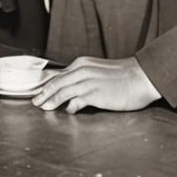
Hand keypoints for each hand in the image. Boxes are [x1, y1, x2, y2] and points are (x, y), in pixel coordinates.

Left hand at [32, 56, 160, 113]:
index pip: (59, 74)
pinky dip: (69, 107)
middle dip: (43, 93)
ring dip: (50, 100)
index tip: (39, 91)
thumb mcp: (99, 72)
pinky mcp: (94, 93)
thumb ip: (84, 78)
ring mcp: (87, 82)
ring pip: (61, 91)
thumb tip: (72, 90)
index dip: (46, 84)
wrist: (141, 77)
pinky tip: (67, 112)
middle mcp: (81, 70)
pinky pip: (75, 101)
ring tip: (44, 108)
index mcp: (82, 64)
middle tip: (35, 102)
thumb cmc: (123, 76)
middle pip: (56, 82)